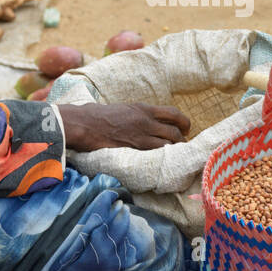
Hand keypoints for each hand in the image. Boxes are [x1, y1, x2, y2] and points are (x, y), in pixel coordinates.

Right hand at [58, 102, 189, 151]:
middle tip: (181, 145)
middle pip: (175, 132)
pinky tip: (161, 162)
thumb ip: (139, 115)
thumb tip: (149, 122)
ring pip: (168, 145)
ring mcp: (140, 136)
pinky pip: (154, 155)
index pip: (174, 114)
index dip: (184, 122)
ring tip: (172, 155)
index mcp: (144, 109)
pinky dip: (161, 158)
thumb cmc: (99, 115)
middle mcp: (146, 121)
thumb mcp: (124, 109)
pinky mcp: (133, 149)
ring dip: (173, 151)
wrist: (85, 123)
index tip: (186, 129)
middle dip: (182, 140)